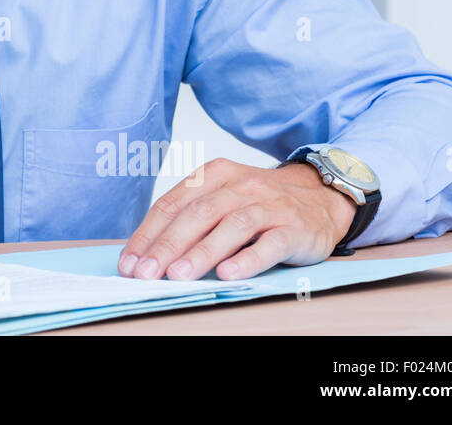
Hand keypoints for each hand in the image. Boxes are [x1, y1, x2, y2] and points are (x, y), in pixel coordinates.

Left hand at [116, 158, 356, 281]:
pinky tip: (228, 275)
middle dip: (167, 246)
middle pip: (197, 215)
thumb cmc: (261, 203)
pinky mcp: (294, 227)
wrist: (321, 197)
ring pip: (231, 227)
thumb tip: (148, 253)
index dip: (148, 235)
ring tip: (178, 275)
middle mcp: (240, 186)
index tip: (129, 262)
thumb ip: (191, 218)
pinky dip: (247, 260)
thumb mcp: (223, 198)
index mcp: (214, 175)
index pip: (171, 205)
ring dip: (201, 253)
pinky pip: (269, 244)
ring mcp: (269, 205)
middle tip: (145, 274)